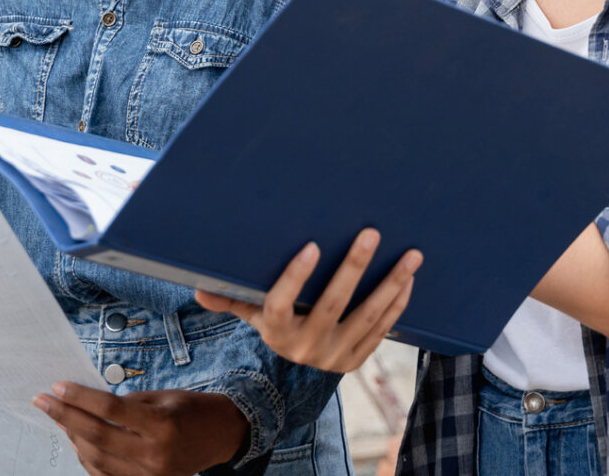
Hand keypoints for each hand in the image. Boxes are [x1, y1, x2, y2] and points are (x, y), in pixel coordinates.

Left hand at [32, 383, 245, 475]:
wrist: (222, 437)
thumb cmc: (194, 410)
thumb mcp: (165, 397)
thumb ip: (128, 404)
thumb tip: (88, 404)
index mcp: (162, 425)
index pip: (110, 410)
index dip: (80, 398)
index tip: (58, 386)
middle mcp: (154, 454)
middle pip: (97, 436)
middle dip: (65, 417)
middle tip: (44, 401)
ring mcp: (149, 475)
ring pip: (95, 459)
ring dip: (72, 437)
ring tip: (60, 417)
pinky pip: (104, 474)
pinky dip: (87, 457)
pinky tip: (78, 439)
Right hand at [195, 228, 419, 373]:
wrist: (298, 375)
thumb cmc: (278, 325)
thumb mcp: (253, 315)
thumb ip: (232, 300)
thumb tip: (196, 288)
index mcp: (276, 331)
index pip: (280, 304)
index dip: (295, 277)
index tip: (313, 246)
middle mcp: (306, 346)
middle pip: (331, 305)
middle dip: (354, 267)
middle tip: (371, 233)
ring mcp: (335, 356)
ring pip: (366, 316)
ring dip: (391, 283)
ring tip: (411, 255)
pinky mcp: (358, 358)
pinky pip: (382, 329)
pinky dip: (398, 303)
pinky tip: (410, 279)